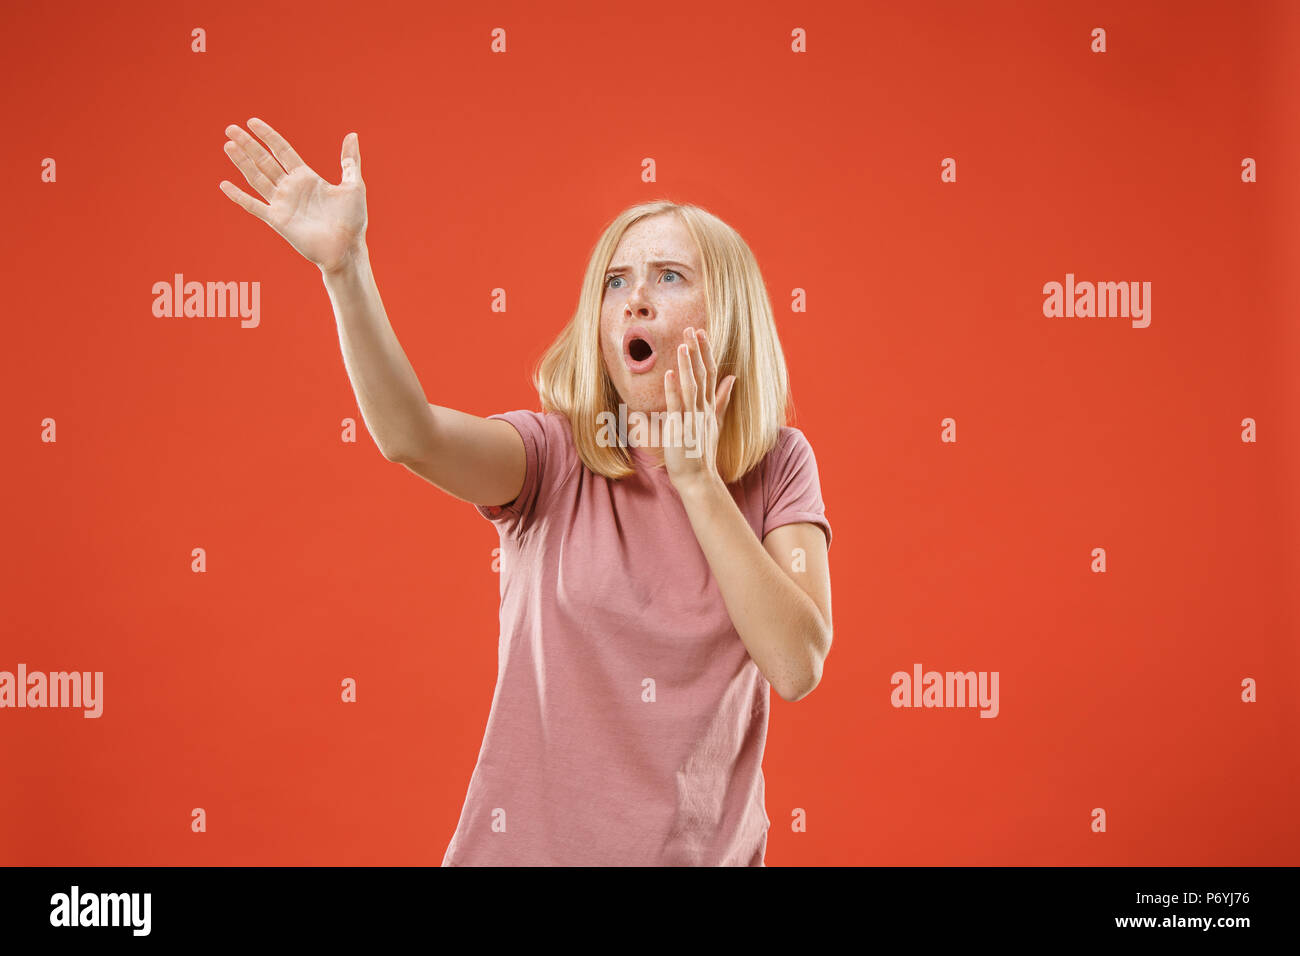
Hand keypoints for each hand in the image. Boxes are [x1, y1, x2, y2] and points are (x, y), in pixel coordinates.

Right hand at [219, 117, 367, 273]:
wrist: (347, 249)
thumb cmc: (353, 221)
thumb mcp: (354, 186)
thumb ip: (350, 161)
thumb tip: (352, 135)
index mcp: (307, 177)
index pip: (282, 151)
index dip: (268, 136)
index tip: (252, 122)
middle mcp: (291, 188)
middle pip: (264, 161)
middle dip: (248, 144)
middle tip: (230, 128)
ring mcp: (282, 204)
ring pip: (256, 178)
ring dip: (242, 162)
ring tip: (228, 145)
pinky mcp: (277, 220)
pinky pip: (254, 206)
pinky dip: (239, 197)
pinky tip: (224, 185)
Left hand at [663, 327, 735, 494]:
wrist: (699, 478)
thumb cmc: (702, 450)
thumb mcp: (713, 421)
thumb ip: (721, 398)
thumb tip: (731, 378)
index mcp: (709, 406)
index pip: (710, 372)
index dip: (705, 352)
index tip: (700, 332)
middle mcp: (703, 409)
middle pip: (702, 374)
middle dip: (697, 351)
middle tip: (692, 329)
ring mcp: (693, 418)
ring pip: (691, 386)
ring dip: (687, 365)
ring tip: (683, 344)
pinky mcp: (681, 429)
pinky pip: (677, 406)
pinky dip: (673, 389)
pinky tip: (669, 374)